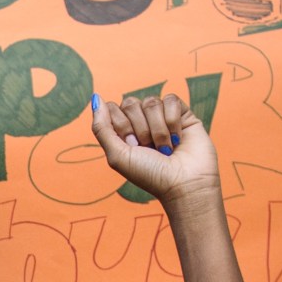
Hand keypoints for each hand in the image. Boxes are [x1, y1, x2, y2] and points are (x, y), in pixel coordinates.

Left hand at [90, 91, 218, 207]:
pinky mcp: (182, 114)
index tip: (132, 146)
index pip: (112, 108)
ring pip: (151, 101)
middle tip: (149, 149)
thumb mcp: (117, 156)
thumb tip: (96, 97)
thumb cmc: (150, 175)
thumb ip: (101, 127)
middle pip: (130, 103)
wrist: (184, 184)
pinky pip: (171, 99)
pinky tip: (178, 138)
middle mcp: (142, 123)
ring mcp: (162, 117)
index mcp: (124, 132)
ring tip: (165, 149)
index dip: (121, 125)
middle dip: (139, 129)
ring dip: (158, 130)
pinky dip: (173, 121)